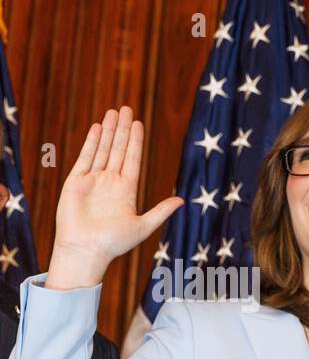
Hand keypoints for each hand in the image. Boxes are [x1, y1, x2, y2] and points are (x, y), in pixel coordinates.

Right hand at [46, 106, 183, 290]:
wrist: (86, 250)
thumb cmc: (114, 243)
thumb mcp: (143, 226)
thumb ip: (161, 211)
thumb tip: (182, 201)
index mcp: (126, 191)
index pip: (133, 159)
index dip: (136, 141)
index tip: (139, 124)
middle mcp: (110, 182)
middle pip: (118, 149)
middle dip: (123, 129)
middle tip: (127, 108)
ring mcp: (93, 180)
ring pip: (102, 149)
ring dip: (108, 131)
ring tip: (113, 112)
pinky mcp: (76, 181)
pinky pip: (85, 157)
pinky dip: (91, 143)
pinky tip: (97, 128)